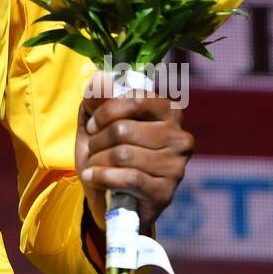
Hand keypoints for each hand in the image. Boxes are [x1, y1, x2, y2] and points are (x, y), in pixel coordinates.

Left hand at [75, 69, 194, 232]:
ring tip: (94, 165)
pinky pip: (128, 178)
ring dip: (98, 160)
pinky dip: (102, 177)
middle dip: (97, 141)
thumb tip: (99, 75)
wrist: (109, 199)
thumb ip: (98, 98)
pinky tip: (94, 178)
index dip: (105, 111)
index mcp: (168, 111)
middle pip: (124, 129)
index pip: (135, 97)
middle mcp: (180, 136)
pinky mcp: (166, 192)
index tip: (93, 126)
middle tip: (92, 150)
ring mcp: (176, 166)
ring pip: (123, 154)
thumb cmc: (106, 153)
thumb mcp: (97, 122)